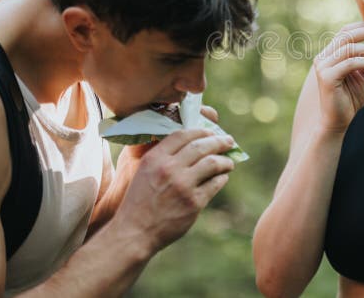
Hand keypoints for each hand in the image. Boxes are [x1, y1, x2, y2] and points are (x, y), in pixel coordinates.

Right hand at [112, 128, 235, 252]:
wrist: (134, 232)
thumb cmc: (139, 200)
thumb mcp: (144, 171)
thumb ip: (163, 156)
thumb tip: (193, 143)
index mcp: (155, 158)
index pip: (183, 134)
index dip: (200, 130)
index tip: (210, 131)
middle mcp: (169, 169)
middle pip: (202, 146)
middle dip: (219, 141)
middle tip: (229, 141)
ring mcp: (183, 186)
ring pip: (213, 163)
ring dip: (225, 160)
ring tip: (229, 162)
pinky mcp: (194, 203)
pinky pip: (215, 183)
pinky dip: (222, 177)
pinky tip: (222, 177)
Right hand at [313, 21, 363, 132]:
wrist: (338, 121)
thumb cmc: (351, 98)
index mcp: (330, 53)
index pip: (345, 31)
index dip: (363, 26)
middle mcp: (323, 57)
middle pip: (346, 35)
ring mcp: (323, 66)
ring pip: (349, 48)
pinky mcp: (326, 77)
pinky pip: (350, 63)